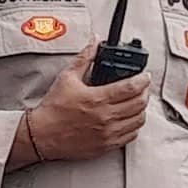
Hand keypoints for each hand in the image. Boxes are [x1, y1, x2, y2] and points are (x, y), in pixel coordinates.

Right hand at [13, 70, 150, 166]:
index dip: (143, 80)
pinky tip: (129, 119)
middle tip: (142, 88)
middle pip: (139, 104)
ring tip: (137, 102)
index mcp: (98, 99)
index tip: (145, 76)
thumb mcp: (67, 78)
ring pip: (138, 121)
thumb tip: (94, 42)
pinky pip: (130, 136)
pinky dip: (134, 126)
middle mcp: (106, 117)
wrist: (42, 135)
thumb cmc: (53, 109)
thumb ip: (84, 58)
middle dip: (145, 92)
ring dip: (142, 109)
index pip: (131, 88)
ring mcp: (108, 133)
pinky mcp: (106, 145)